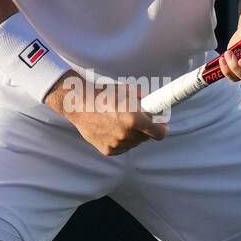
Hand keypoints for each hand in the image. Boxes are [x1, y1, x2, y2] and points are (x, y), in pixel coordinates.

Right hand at [45, 71, 167, 155]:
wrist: (78, 105)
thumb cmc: (103, 94)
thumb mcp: (128, 90)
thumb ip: (145, 99)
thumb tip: (156, 105)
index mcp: (134, 119)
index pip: (159, 133)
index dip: (162, 128)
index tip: (161, 125)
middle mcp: (126, 134)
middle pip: (146, 138)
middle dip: (145, 129)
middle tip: (137, 120)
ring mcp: (117, 144)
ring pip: (134, 143)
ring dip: (132, 135)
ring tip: (120, 122)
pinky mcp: (108, 150)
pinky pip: (122, 147)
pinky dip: (121, 140)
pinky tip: (112, 129)